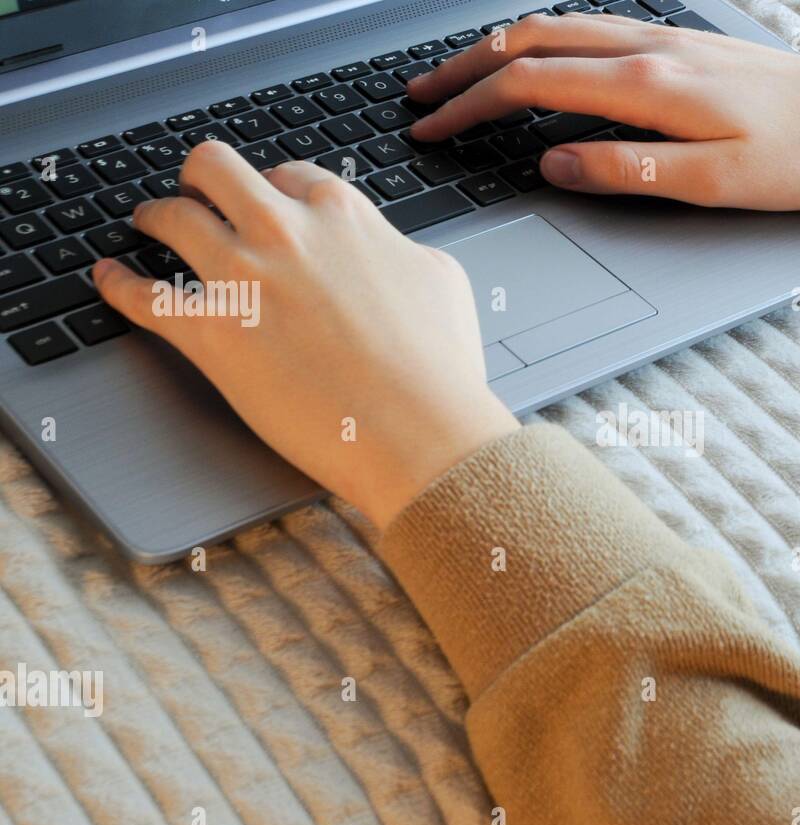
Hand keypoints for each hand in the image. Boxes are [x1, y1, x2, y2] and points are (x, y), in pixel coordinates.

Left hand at [92, 141, 517, 530]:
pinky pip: (140, 293)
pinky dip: (117, 283)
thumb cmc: (439, 370)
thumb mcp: (442, 283)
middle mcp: (287, 232)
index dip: (275, 188)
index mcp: (344, 218)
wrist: (422, 432)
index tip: (267, 204)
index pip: (291, 176)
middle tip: (197, 197)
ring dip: (154, 217)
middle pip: (217, 169)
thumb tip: (389, 254)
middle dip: (202, 179)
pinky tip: (109, 279)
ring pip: (170, 216)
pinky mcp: (211, 330)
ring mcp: (243, 276)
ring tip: (148, 226)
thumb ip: (401, 253)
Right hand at [408, 14, 799, 208]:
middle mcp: (648, 49)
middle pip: (531, 42)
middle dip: (464, 69)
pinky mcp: (677, 45)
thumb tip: (556, 164)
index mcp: (649, 85)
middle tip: (419, 96)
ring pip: (557, 28)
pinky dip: (540, 42)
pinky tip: (534, 62)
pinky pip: (589, 30)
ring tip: (458, 77)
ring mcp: (662, 40)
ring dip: (497, 50)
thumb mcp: (717, 182)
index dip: (472, 107)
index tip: (432, 130)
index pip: (533, 84)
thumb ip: (632, 171)